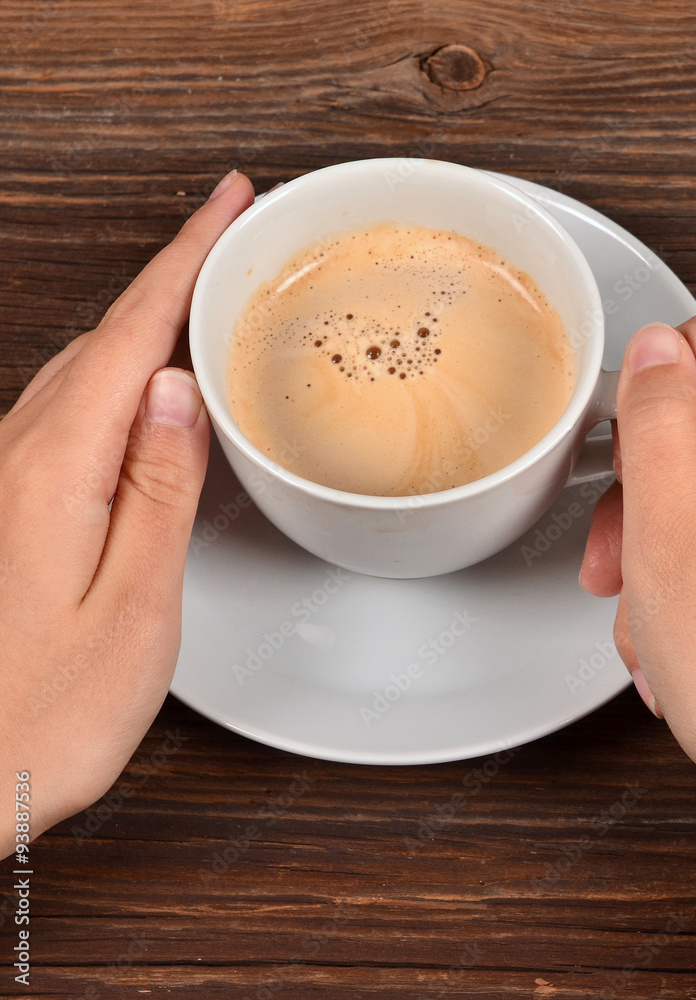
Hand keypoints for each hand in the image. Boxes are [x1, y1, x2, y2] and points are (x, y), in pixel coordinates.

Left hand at [1, 170, 254, 852]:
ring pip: (87, 370)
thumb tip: (179, 396)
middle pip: (106, 338)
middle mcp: (18, 460)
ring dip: (146, 324)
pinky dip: (120, 377)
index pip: (131, 335)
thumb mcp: (130, 608)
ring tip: (202, 303)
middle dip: (170, 277)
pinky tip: (149, 394)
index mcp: (53, 472)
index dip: (183, 259)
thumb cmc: (42, 713)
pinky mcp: (12, 506)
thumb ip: (157, 493)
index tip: (225, 204)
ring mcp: (8, 480)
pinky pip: (73, 412)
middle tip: (229, 240)